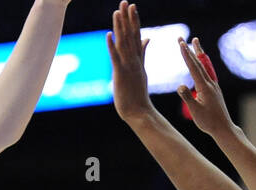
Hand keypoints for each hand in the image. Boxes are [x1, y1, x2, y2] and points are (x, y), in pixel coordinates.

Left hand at [107, 2, 154, 122]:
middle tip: (126, 2)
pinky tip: (108, 34)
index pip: (136, 36)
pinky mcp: (121, 74)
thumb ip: (143, 53)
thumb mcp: (141, 70)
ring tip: (117, 11)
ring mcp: (128, 66)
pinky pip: (115, 58)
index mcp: (138, 59)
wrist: (139, 113)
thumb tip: (147, 37)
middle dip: (128, 18)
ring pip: (124, 43)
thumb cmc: (138, 95)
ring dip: (120, 27)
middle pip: (131, 35)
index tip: (132, 7)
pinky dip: (112, 46)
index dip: (134, 21)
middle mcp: (134, 60)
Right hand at [176, 37, 232, 137]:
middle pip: (199, 62)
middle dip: (189, 50)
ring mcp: (213, 85)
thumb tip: (180, 86)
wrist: (223, 128)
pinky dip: (202, 62)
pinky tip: (201, 62)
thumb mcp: (195, 111)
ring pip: (204, 65)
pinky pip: (207, 71)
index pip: (193, 67)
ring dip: (198, 52)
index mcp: (204, 87)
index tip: (180, 43)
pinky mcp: (214, 89)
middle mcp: (210, 83)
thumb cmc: (208, 122)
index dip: (186, 55)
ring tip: (195, 42)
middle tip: (181, 39)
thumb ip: (187, 98)